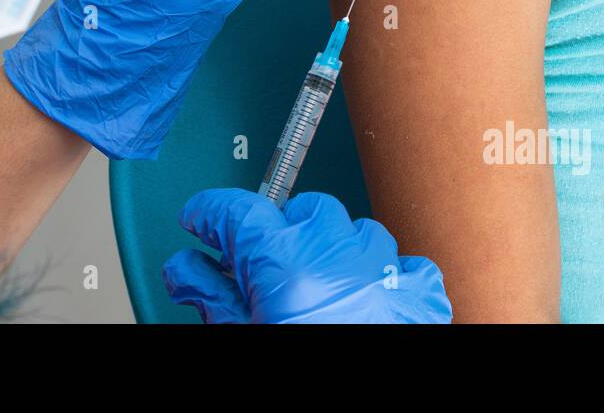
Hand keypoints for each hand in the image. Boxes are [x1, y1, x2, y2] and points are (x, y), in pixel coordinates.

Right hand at [163, 188, 452, 323]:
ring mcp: (385, 280)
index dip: (211, 213)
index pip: (240, 213)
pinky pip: (406, 268)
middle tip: (256, 265)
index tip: (200, 220)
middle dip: (277, 229)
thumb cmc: (292, 393)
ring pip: (357, 232)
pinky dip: (385, 277)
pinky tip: (365, 298)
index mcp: (288, 271)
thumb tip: (185, 270)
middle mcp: (341, 263)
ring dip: (332, 249)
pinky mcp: (418, 304)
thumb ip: (212, 299)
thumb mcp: (239, 341)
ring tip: (312, 288)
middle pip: (304, 210)